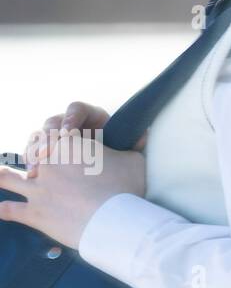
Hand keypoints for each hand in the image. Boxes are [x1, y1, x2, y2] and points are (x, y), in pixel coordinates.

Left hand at [0, 130, 146, 248]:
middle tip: (35, 158)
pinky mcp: (33, 212)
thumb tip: (143, 133)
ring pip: (9, 179)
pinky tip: (0, 208)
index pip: (54, 130)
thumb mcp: (134, 160)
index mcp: (70, 146)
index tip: (61, 137)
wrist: (113, 220)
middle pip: (30, 150)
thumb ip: (133, 146)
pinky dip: (4, 209)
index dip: (55, 133)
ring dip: (3, 176)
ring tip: (0, 174)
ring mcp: (37, 188)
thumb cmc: (125, 188)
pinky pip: (9, 210)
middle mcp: (48, 164)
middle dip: (31, 152)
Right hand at [25, 101, 145, 166]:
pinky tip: (34, 175)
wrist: (110, 178)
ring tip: (37, 167)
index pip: (76, 108)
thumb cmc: (120, 158)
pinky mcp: (46, 157)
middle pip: (53, 123)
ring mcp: (56, 141)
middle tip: (47, 151)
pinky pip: (33, 156)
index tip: (69, 134)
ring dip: (35, 151)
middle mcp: (71, 126)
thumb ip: (133, 140)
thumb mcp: (128, 148)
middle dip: (48, 137)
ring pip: (38, 138)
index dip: (71, 118)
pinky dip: (32, 164)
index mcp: (91, 118)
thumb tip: (142, 135)